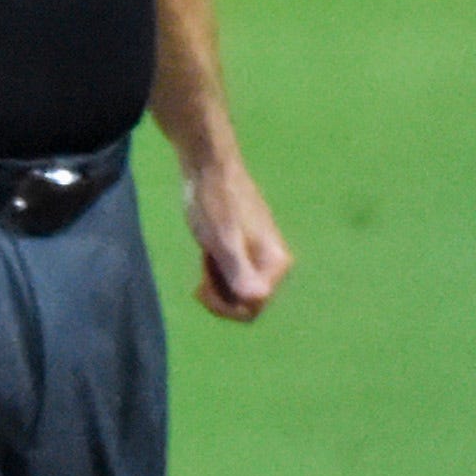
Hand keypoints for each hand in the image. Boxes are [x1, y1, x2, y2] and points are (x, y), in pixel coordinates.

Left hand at [181, 152, 292, 321]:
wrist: (208, 166)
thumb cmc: (214, 202)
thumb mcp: (222, 240)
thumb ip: (238, 270)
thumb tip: (256, 298)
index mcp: (276, 264)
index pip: (252, 308)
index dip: (224, 307)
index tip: (201, 288)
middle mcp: (275, 263)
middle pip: (247, 303)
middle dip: (220, 297)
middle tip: (199, 277)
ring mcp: (261, 256)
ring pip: (238, 291)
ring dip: (217, 284)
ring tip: (205, 258)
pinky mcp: (248, 248)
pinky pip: (234, 276)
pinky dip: (217, 272)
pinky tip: (207, 254)